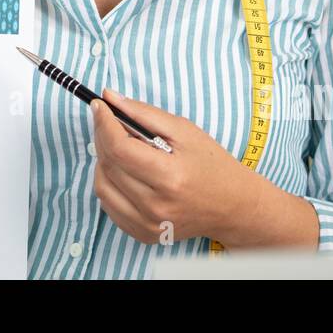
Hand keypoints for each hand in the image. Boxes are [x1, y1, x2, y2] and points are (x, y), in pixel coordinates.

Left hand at [90, 87, 259, 246]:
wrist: (233, 207)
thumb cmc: (212, 165)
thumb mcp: (184, 130)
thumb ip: (144, 113)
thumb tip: (109, 97)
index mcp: (170, 177)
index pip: (120, 148)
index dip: (104, 123)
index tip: (99, 105)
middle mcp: (156, 206)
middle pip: (108, 165)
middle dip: (102, 135)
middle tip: (108, 120)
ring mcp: (148, 224)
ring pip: (102, 185)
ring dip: (102, 160)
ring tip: (118, 146)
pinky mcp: (143, 234)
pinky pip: (108, 205)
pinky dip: (108, 183)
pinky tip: (123, 171)